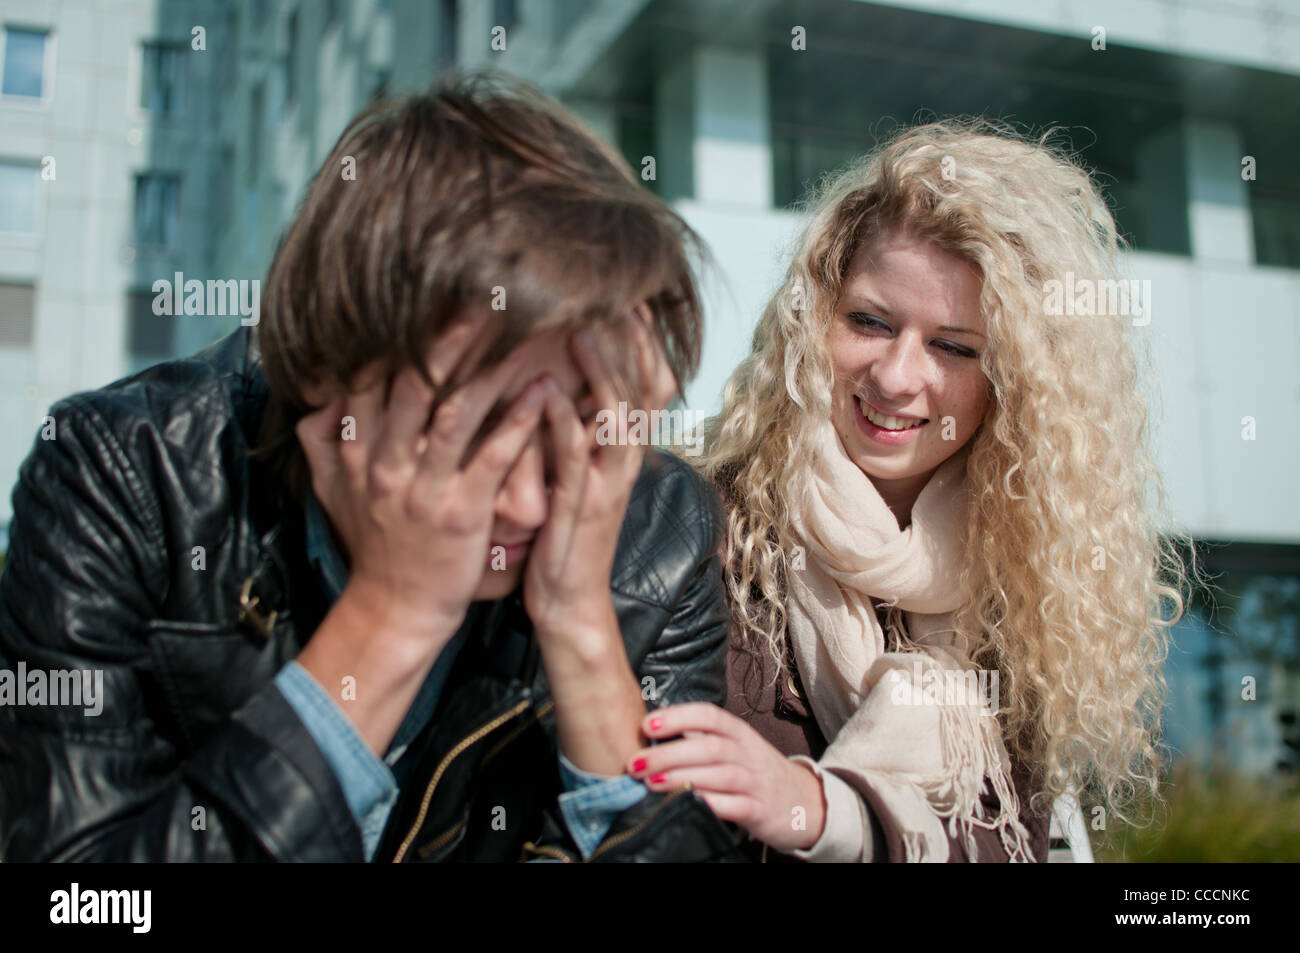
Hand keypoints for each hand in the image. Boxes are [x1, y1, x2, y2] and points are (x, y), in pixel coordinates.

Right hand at [296, 313, 550, 649]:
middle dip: (446, 337)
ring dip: (489, 369)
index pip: (370, 377)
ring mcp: (424, 487)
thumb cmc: (375, 543)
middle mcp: (386, 462)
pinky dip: (518, 423)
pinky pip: (492, 459)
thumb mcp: (334, 491)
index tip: (423, 293)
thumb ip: (322, 441)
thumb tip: (313, 395)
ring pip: (455, 414)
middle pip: (413, 385)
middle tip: (481, 292)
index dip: (395, 334)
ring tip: (522, 330)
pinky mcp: (461, 512)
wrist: (395, 607)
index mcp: (357, 450)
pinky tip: (543, 391)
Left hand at [522, 305, 676, 640]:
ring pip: (614, 413)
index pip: (644, 378)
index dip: (640, 335)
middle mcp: (625, 457)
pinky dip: (563, 420)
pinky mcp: (581, 506)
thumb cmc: (566, 530)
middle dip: (627, 336)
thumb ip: (581, 425)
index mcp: (625, 446)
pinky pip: (575, 456)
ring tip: (579, 324)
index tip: (625, 290)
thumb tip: (567, 375)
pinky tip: (546, 390)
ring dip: (599, 368)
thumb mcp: (580, 469)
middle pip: (639, 384)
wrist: (568, 599)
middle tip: (611, 288)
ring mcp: (608, 481)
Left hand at [625, 702, 827, 851]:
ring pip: (718, 774)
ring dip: (681, 777)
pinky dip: (709, 803)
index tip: (647, 725)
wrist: (806, 804)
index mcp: (740, 733)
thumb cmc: (757, 774)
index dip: (677, 717)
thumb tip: (654, 733)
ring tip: (650, 782)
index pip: (709, 716)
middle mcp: (748, 754)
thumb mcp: (736, 749)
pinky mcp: (760, 811)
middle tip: (635, 762)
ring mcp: (756, 782)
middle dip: (668, 753)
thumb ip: (703, 741)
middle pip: (708, 746)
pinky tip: (686, 803)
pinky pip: (734, 806)